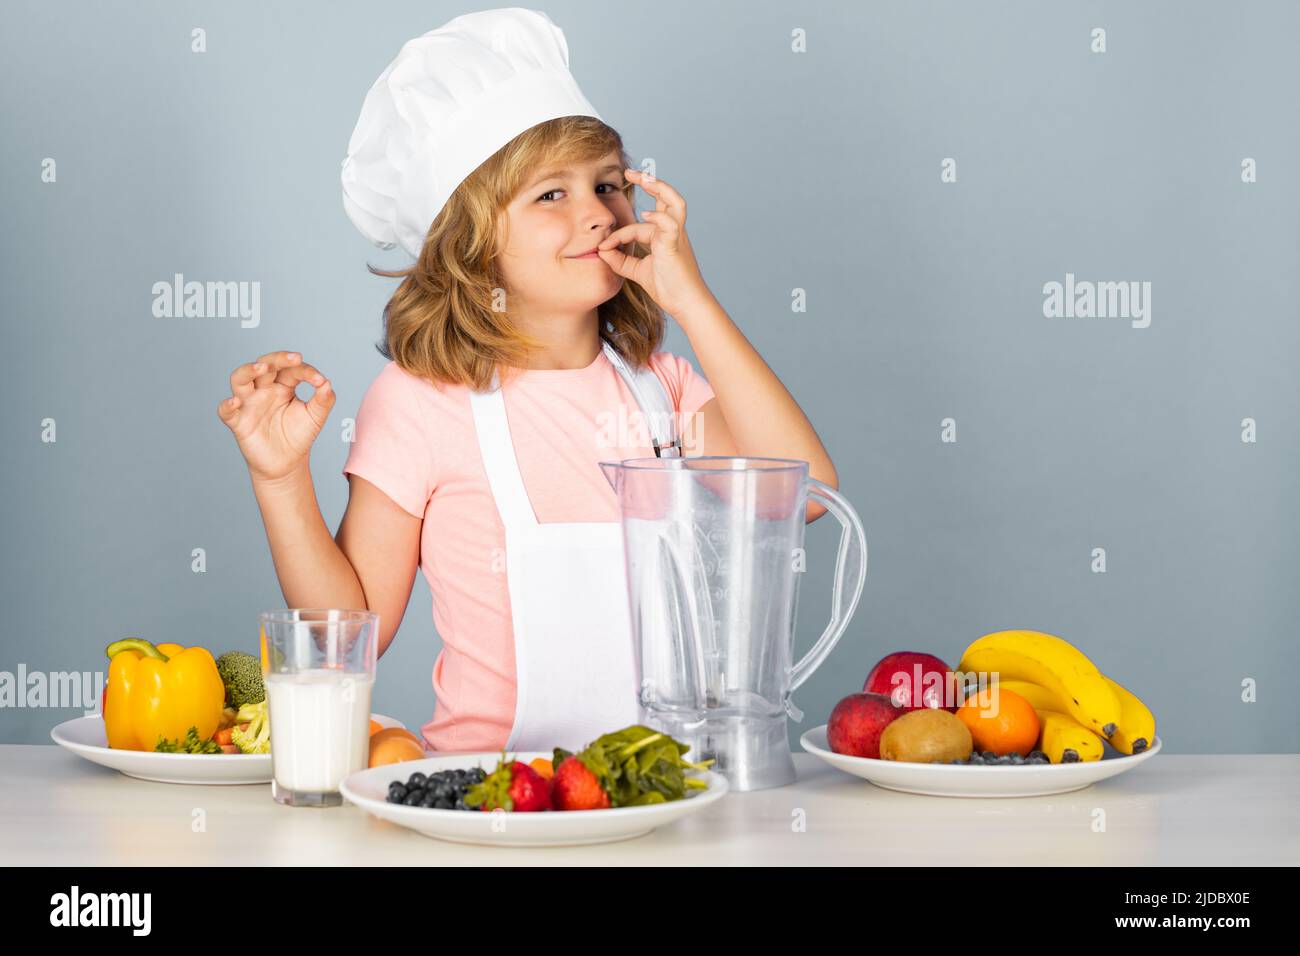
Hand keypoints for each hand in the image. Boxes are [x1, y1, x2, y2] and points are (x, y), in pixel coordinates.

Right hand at [217, 351, 335, 482]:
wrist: (288, 463)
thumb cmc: (299, 435)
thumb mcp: (316, 417)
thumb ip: (324, 400)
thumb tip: (327, 383)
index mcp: (283, 385)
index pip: (291, 370)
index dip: (305, 371)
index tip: (320, 380)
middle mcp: (264, 390)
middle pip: (264, 365)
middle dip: (278, 359)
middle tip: (295, 359)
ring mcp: (249, 404)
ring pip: (240, 380)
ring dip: (248, 370)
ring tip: (261, 367)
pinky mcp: (239, 422)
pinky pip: (226, 411)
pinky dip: (227, 405)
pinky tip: (235, 401)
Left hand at [596, 168, 713, 319]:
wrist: (686, 305)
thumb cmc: (668, 289)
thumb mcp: (637, 272)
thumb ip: (620, 260)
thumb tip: (601, 251)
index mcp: (663, 237)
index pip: (637, 226)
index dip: (617, 235)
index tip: (601, 246)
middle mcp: (672, 232)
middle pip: (666, 198)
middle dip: (650, 182)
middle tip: (630, 172)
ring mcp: (676, 236)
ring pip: (674, 202)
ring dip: (660, 188)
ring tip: (644, 178)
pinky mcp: (676, 246)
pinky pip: (670, 224)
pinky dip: (658, 217)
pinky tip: (645, 215)